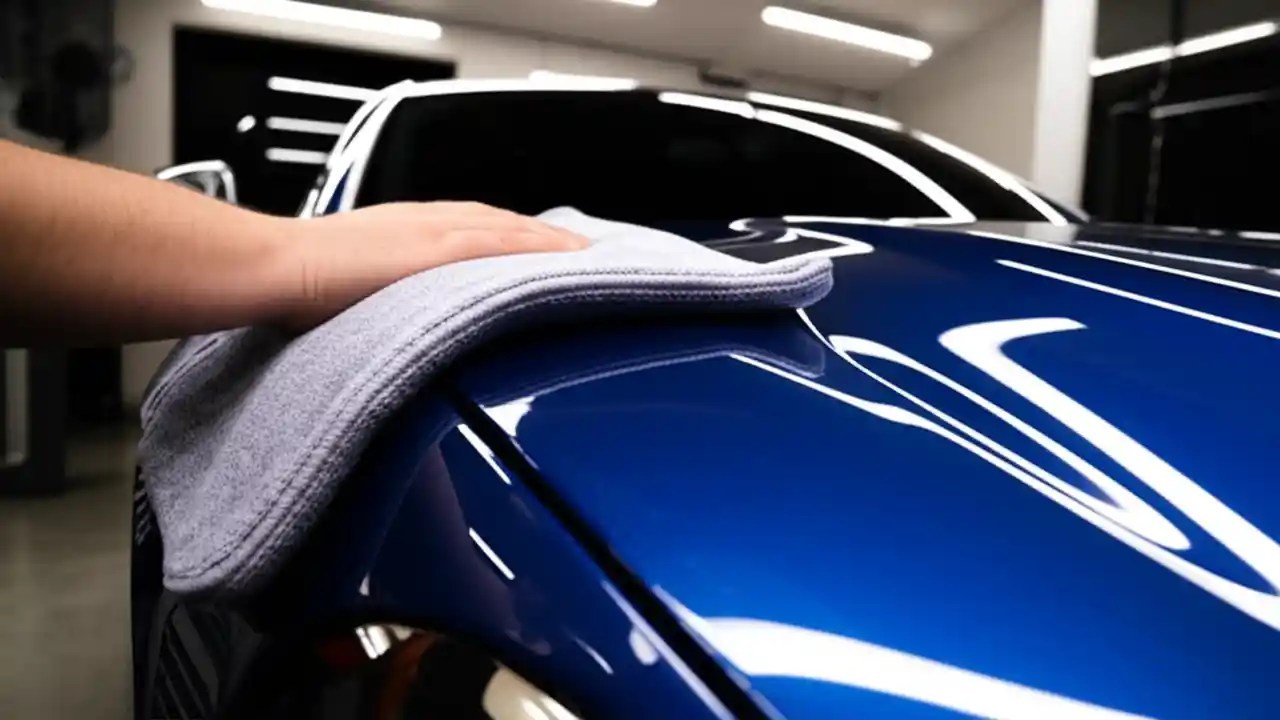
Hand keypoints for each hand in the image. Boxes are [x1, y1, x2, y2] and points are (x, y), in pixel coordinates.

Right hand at [275, 202, 587, 329]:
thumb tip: (384, 320)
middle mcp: (422, 221)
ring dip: (548, 239)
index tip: (535, 245)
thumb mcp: (346, 284)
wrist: (273, 267)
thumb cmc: (295, 283)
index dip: (508, 234)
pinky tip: (565, 257)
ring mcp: (430, 233)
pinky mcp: (435, 249)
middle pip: (497, 222)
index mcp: (401, 228)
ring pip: (506, 230)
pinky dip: (536, 248)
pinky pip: (500, 245)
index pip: (469, 225)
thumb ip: (377, 293)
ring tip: (585, 252)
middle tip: (578, 247)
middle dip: (539, 233)